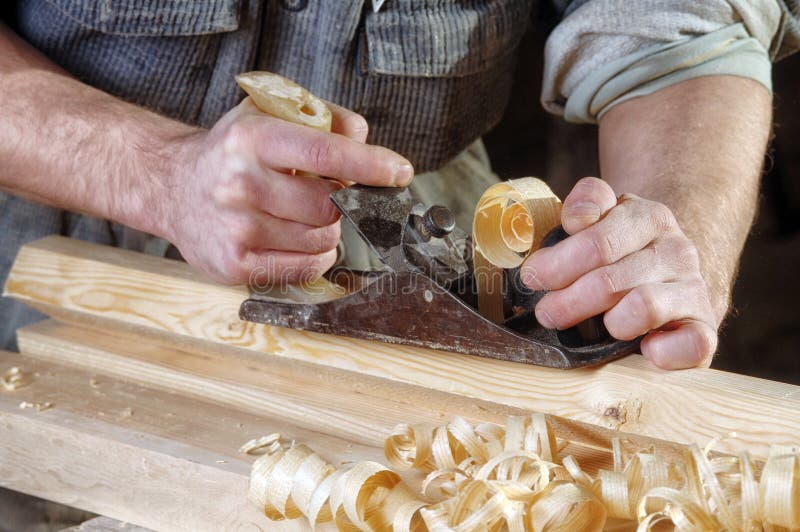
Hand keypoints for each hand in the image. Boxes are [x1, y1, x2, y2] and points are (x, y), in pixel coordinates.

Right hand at [163, 98, 413, 284]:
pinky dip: (317, 255)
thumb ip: (324, 119)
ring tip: (304, 213)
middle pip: (329, 205)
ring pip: (322, 239)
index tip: (399, 171)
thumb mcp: (269, 115)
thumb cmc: (233, 151)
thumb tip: (365, 141)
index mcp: (252, 139)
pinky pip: (305, 267)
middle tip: (331, 193)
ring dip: (328, 229)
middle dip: (343, 202)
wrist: (172, 186)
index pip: (326, 154)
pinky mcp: (235, 264)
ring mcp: (236, 228)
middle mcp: (240, 183)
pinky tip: (300, 238)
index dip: (371, 165)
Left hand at [520, 177, 717, 368]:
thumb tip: (577, 217)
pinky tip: (645, 350)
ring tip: (594, 327)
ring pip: (643, 307)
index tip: (533, 277)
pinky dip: (666, 351)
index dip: (557, 263)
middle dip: (568, 300)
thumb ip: (587, 203)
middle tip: (546, 311)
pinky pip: (693, 344)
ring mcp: (693, 290)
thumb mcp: (603, 217)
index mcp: (649, 218)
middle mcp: (677, 251)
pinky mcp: (704, 330)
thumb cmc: (623, 252)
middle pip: (609, 280)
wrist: (673, 279)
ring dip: (609, 323)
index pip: (597, 242)